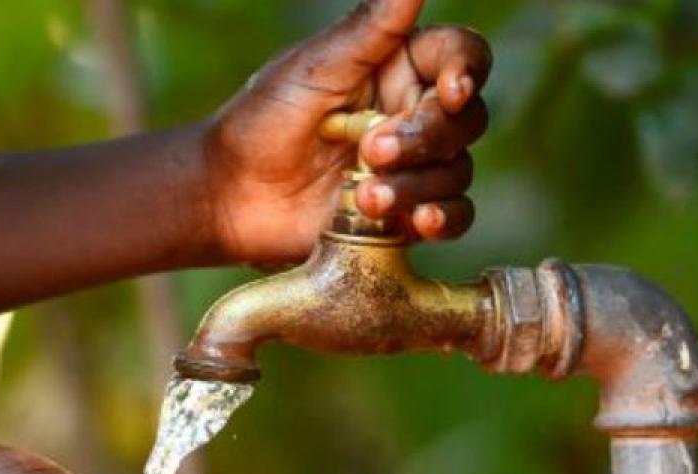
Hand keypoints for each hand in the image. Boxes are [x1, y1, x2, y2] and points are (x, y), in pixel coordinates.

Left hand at [201, 0, 490, 264]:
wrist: (230, 196)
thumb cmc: (262, 121)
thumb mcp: (314, 69)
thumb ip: (370, 28)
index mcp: (398, 67)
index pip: (461, 55)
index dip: (467, 70)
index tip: (450, 91)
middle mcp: (413, 113)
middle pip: (465, 119)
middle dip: (427, 137)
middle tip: (372, 151)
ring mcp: (412, 166)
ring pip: (457, 171)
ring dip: (418, 184)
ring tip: (367, 198)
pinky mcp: (405, 213)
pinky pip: (452, 216)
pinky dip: (442, 219)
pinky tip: (417, 221)